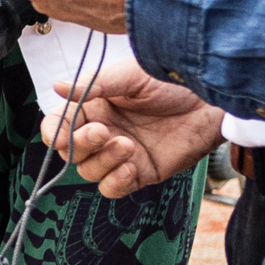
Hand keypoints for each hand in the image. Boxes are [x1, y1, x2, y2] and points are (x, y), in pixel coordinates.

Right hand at [44, 53, 224, 198]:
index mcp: (94, 107)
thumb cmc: (173, 82)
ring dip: (103, 162)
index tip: (64, 134)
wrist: (210, 102)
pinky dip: (116, 181)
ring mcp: (120, 155)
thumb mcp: (131, 76)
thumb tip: (56, 87)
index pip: (58, 126)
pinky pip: (113, 188)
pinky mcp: (140, 173)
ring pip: (89, 172)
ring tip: (129, 145)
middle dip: (82, 145)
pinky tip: (132, 165)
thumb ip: (93, 85)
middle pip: (70, 153)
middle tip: (105, 132)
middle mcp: (103, 132)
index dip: (54, 133)